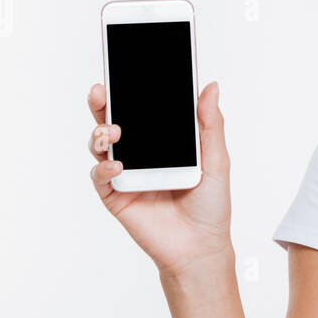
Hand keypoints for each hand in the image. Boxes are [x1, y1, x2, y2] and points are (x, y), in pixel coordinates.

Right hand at [87, 80, 232, 276]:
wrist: (201, 247)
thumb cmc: (211, 206)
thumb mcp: (217, 161)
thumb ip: (210, 124)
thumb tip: (210, 86)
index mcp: (162, 141)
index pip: (142, 109)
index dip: (130, 89)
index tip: (124, 69)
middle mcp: (140, 154)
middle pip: (113, 120)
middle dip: (103, 103)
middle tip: (101, 91)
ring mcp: (125, 174)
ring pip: (100, 145)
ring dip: (100, 133)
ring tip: (112, 132)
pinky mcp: (115, 196)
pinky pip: (100, 176)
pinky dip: (104, 168)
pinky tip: (117, 166)